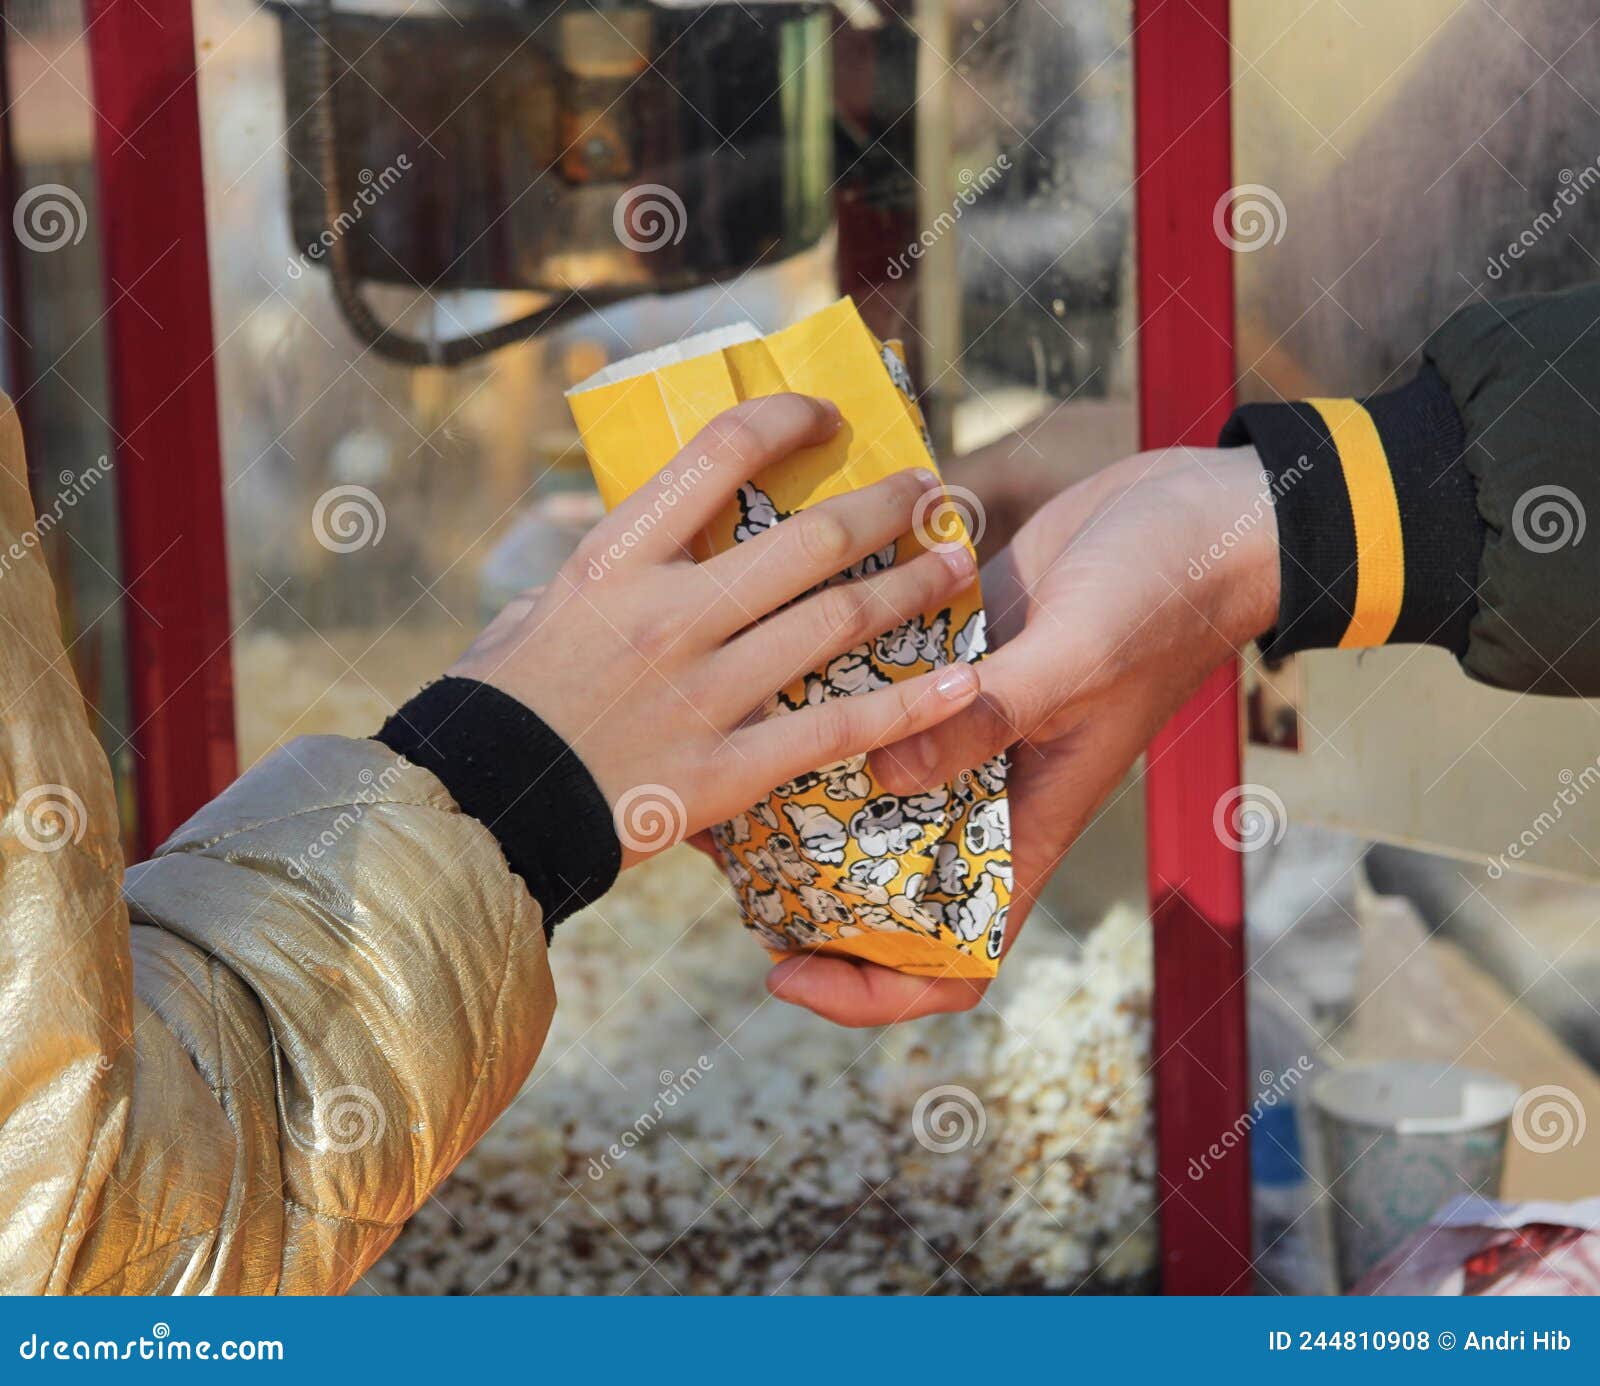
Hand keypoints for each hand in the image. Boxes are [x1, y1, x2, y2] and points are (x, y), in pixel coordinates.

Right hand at [450, 394, 982, 866]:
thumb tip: (647, 548)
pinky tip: (961, 682)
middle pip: (810, 538)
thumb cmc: (498, 704)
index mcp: (617, 559)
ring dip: (911, 586)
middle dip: (885, 505)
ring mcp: (705, 690)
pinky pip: (836, 727)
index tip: (827, 415)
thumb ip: (607, 575)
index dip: (788, 418)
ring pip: (838, 622)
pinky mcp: (726, 768)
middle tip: (928, 492)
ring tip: (957, 564)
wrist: (477, 809)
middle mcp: (671, 613)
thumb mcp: (539, 609)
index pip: (720, 451)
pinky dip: (910, 702)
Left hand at [765, 443, 1278, 1024]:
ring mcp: (960, 724)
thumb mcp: (1078, 661)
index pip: (953, 957)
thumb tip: (879, 774)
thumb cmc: (1164, 597)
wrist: (1194, 511)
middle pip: (883, 881)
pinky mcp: (946, 658)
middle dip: (803, 885)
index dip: (872, 991)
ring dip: (800, 780)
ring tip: (715, 759)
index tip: (786, 971)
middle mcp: (985, 789)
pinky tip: (761, 659)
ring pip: (864, 785)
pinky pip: (872, 693)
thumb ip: (987, 716)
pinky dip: (824, 690)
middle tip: (714, 851)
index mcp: (1027, 824)